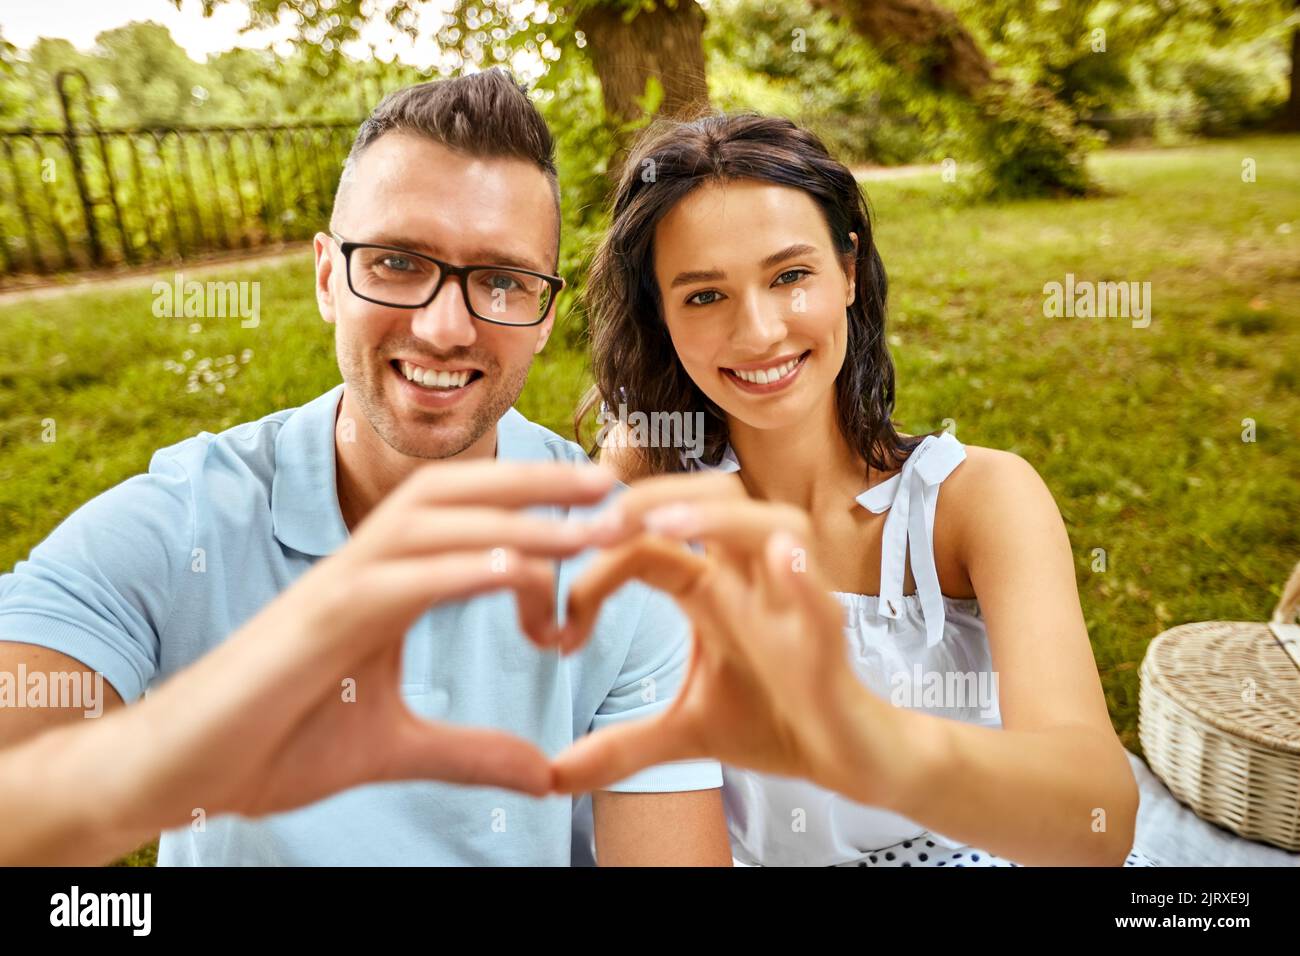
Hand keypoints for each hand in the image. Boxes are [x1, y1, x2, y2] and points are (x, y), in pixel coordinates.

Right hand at [95, 461, 619, 836]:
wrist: (186, 767)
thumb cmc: (278, 744)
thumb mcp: (396, 750)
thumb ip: (469, 752)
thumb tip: (543, 774)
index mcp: (387, 583)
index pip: (469, 521)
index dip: (536, 517)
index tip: (600, 527)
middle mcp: (366, 567)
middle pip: (461, 494)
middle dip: (542, 483)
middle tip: (619, 482)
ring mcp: (340, 586)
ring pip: (439, 523)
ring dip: (523, 516)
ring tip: (596, 517)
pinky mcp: (319, 620)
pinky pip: (402, 578)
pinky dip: (463, 566)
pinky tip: (520, 566)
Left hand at [550, 474, 905, 806]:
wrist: (844, 758)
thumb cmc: (772, 721)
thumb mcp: (685, 733)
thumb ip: (622, 745)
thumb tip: (554, 774)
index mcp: (713, 586)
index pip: (648, 546)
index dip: (595, 568)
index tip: (552, 628)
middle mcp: (752, 577)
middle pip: (711, 496)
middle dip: (652, 498)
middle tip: (594, 528)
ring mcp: (793, 602)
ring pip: (772, 522)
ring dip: (716, 517)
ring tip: (662, 525)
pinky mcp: (829, 641)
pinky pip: (821, 597)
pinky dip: (801, 578)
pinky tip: (781, 562)